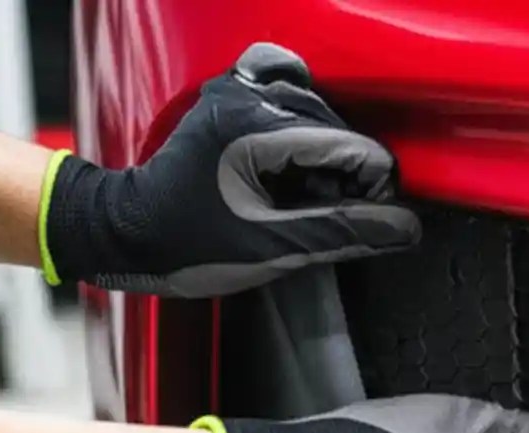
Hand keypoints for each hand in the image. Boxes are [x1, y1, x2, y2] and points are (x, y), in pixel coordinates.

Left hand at [40, 42, 419, 296]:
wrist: (123, 233)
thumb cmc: (182, 244)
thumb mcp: (272, 248)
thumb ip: (345, 232)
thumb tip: (404, 227)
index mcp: (259, 130)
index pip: (357, 149)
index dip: (374, 193)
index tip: (362, 224)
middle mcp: (250, 96)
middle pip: (345, 130)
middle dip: (351, 178)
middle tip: (326, 218)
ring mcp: (239, 90)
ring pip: (325, 113)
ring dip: (330, 158)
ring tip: (305, 196)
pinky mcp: (232, 94)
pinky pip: (291, 89)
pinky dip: (307, 123)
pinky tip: (297, 159)